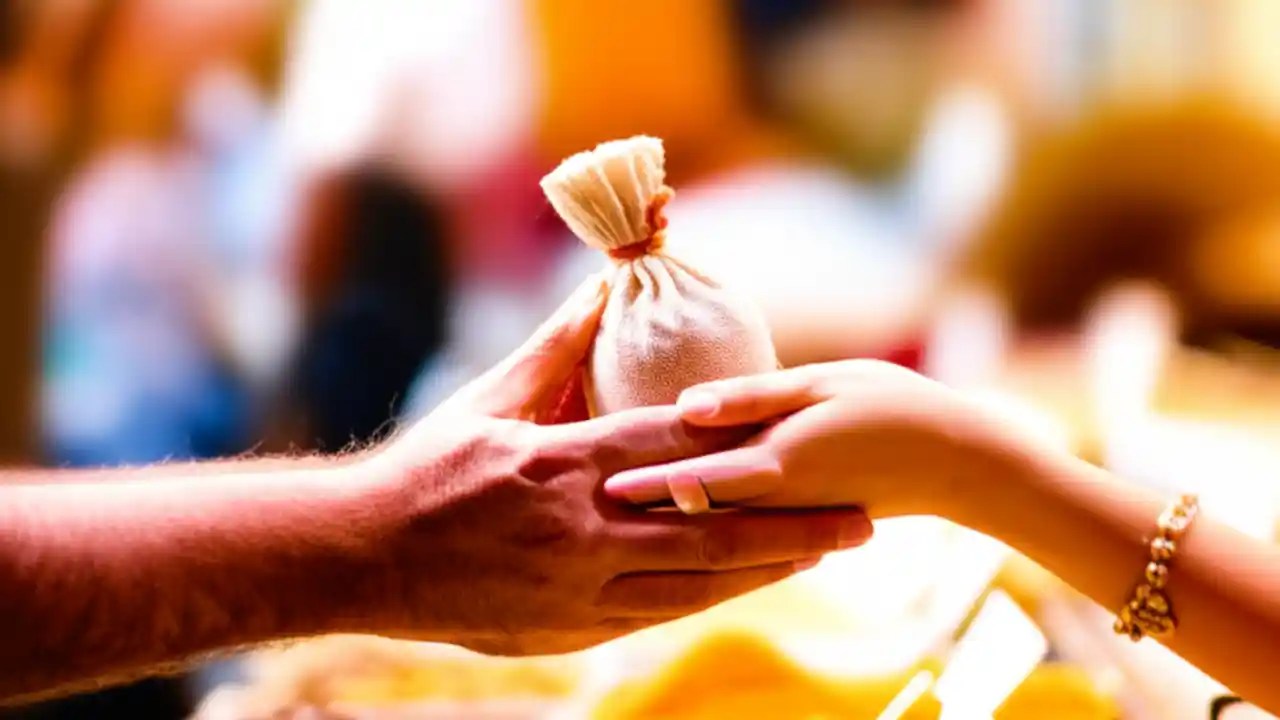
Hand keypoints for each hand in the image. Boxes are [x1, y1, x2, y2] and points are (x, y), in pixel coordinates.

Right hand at [361, 279, 873, 655]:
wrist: (363, 556)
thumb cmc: (428, 466)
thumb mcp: (490, 397)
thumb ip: (556, 345)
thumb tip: (604, 284)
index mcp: (563, 464)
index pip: (678, 450)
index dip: (754, 445)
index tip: (814, 438)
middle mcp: (581, 531)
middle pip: (711, 527)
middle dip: (796, 523)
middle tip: (864, 517)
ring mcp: (577, 589)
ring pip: (696, 581)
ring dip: (769, 567)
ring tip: (826, 552)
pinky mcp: (568, 631)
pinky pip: (658, 613)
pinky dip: (712, 597)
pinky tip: (753, 585)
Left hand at [602, 360, 1025, 520]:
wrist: (955, 464)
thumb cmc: (889, 407)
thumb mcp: (822, 385)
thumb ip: (753, 397)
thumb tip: (685, 406)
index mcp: (774, 462)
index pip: (690, 477)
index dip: (640, 481)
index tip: (593, 482)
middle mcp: (772, 500)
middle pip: (689, 510)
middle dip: (639, 507)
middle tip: (586, 503)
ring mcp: (785, 519)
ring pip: (710, 525)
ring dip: (665, 522)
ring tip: (615, 514)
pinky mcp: (796, 526)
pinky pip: (740, 531)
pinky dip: (704, 528)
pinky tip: (672, 524)